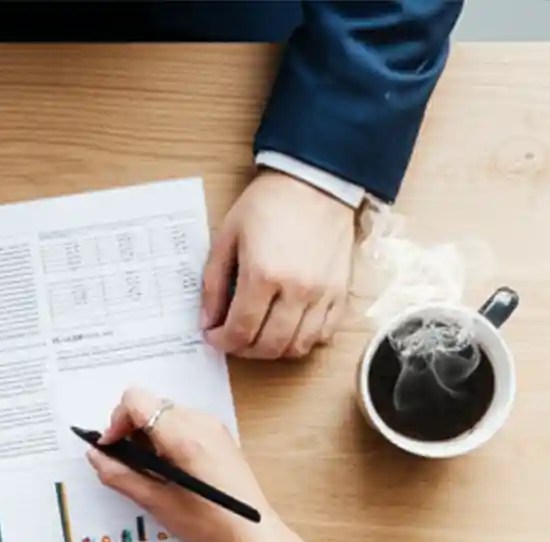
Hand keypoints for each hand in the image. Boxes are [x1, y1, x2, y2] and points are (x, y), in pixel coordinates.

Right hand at [85, 387, 275, 541]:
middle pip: (150, 404)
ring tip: (151, 470)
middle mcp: (199, 422)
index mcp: (183, 436)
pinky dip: (167, 437)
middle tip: (128, 462)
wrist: (254, 537)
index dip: (116, 421)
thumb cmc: (211, 525)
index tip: (112, 447)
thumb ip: (121, 476)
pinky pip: (182, 422)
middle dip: (131, 428)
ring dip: (149, 434)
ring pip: (165, 412)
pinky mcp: (219, 435)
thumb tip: (96, 456)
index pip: (136, 400)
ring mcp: (212, 426)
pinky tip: (170, 468)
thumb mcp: (157, 503)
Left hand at [202, 169, 353, 358]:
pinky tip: (289, 328)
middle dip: (244, 349)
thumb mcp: (227, 237)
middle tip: (234, 338)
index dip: (222, 342)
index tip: (214, 336)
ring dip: (274, 350)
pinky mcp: (341, 292)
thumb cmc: (269, 204)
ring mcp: (323, 294)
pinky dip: (305, 340)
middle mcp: (296, 290)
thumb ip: (214, 283)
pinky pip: (325, 334)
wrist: (315, 182)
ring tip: (260, 335)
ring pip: (298, 347)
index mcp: (263, 275)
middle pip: (269, 346)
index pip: (241, 330)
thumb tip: (208, 320)